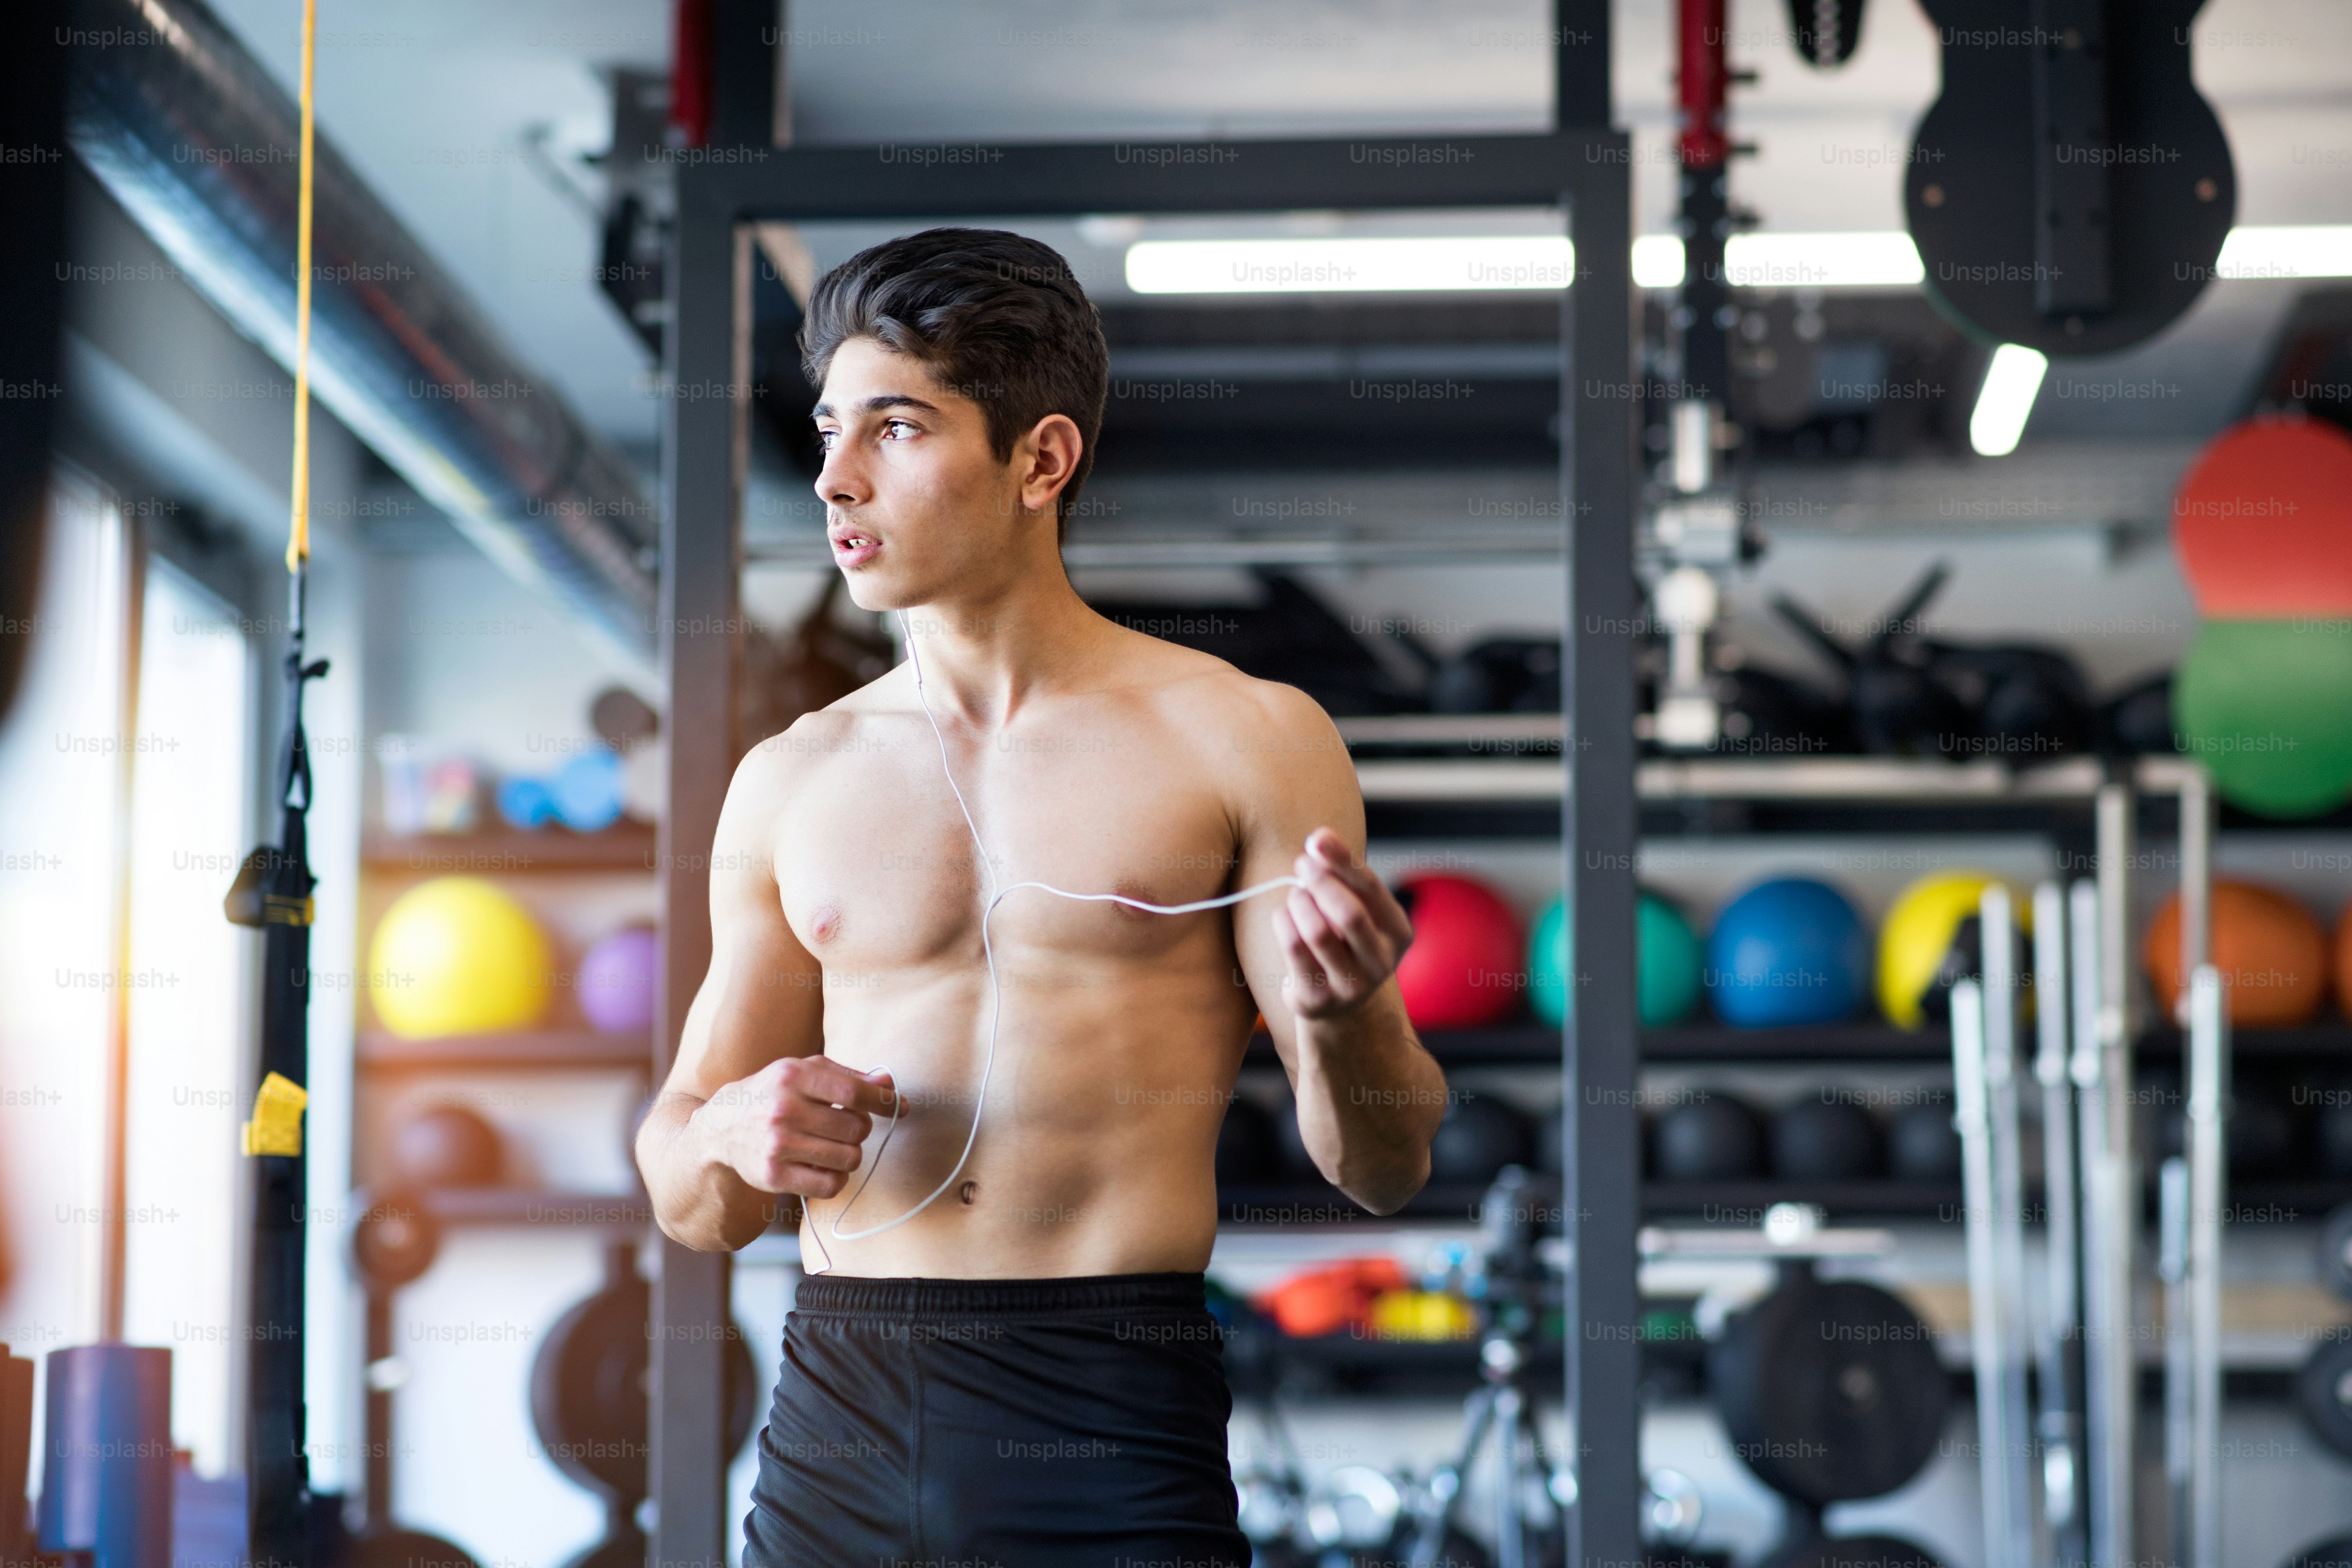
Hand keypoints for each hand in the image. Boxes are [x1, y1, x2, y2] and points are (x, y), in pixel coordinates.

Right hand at [693, 1056, 896, 1198]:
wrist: (722, 1127)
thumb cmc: (774, 1093)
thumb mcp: (805, 1071)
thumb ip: (849, 1076)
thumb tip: (889, 1084)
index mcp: (794, 1076)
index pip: (855, 1092)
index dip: (885, 1102)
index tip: (899, 1106)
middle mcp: (784, 1110)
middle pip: (857, 1128)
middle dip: (861, 1128)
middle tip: (845, 1126)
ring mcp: (777, 1145)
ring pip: (849, 1158)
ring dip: (850, 1154)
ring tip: (834, 1145)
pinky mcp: (774, 1176)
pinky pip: (830, 1185)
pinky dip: (836, 1178)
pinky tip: (825, 1166)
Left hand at [1273, 828, 1413, 1019]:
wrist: (1337, 1000)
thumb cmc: (1344, 937)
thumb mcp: (1355, 905)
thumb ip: (1342, 872)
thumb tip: (1319, 838)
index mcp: (1397, 932)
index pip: (1371, 888)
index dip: (1342, 860)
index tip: (1317, 838)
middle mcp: (1381, 962)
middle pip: (1349, 913)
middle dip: (1321, 881)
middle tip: (1302, 863)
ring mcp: (1351, 985)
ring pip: (1318, 932)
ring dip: (1299, 902)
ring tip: (1295, 894)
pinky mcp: (1317, 999)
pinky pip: (1293, 949)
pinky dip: (1283, 922)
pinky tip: (1283, 916)